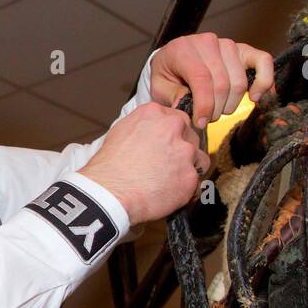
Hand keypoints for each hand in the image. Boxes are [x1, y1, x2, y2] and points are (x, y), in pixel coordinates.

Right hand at [79, 101, 207, 224]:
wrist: (110, 194)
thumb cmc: (108, 168)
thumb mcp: (119, 133)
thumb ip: (142, 127)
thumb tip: (150, 133)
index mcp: (154, 113)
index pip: (176, 118)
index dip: (172, 135)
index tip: (166, 145)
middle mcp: (173, 127)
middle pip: (191, 135)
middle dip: (182, 150)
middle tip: (167, 165)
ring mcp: (184, 152)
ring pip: (199, 158)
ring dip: (189, 168)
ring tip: (170, 181)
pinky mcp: (190, 176)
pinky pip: (196, 183)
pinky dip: (186, 189)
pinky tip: (168, 193)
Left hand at [148, 33, 273, 127]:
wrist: (174, 61)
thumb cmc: (168, 75)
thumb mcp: (159, 87)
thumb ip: (172, 96)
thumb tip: (185, 107)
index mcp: (183, 49)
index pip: (201, 78)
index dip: (204, 105)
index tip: (200, 122)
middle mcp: (207, 42)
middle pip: (222, 84)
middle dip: (216, 109)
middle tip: (207, 118)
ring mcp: (227, 45)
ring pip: (239, 81)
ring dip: (232, 103)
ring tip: (220, 110)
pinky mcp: (244, 50)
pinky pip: (263, 61)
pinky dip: (264, 81)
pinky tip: (255, 98)